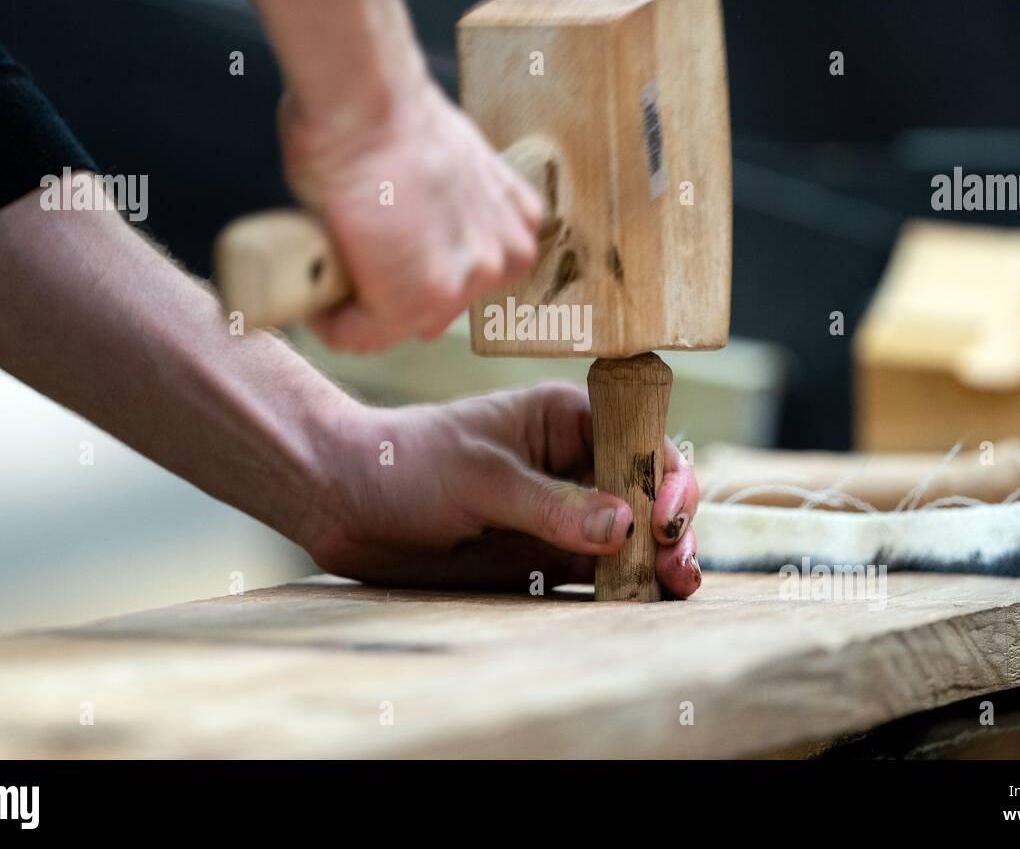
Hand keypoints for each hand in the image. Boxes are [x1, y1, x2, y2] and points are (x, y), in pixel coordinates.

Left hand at [279, 79, 542, 352]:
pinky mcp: (518, 207)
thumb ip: (348, 282)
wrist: (367, 95)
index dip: (336, 319)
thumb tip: (346, 286)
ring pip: (466, 285)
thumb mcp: (320, 242)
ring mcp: (500, 242)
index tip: (324, 298)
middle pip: (421, 318)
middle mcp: (470, 279)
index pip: (367, 338)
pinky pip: (503, 242)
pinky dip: (478, 232)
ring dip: (439, 268)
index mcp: (416, 299)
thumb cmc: (331, 160)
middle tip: (364, 266)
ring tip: (404, 232)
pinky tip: (445, 213)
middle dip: (389, 300)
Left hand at [302, 382, 702, 596]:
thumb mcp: (480, 477)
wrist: (343, 500)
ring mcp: (562, 512)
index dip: (665, 476)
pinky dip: (621, 587)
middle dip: (670, 525)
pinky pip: (596, 572)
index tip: (661, 517)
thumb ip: (551, 505)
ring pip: (629, 538)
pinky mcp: (542, 556)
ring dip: (656, 561)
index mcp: (565, 420)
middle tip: (676, 564)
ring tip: (673, 587)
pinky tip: (639, 601)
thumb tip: (625, 525)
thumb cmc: (407, 463)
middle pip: (646, 492)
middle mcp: (574, 463)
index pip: (640, 438)